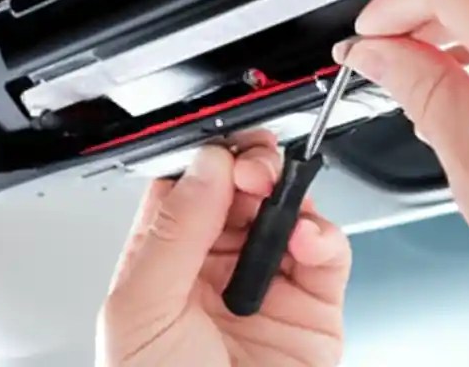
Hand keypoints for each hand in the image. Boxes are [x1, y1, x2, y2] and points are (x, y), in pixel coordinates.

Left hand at [98, 131, 350, 366]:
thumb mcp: (140, 314)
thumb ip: (172, 234)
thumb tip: (205, 167)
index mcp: (161, 269)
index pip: (185, 190)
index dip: (205, 162)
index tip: (221, 152)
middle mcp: (213, 274)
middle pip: (240, 192)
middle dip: (252, 169)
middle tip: (258, 168)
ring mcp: (266, 290)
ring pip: (287, 214)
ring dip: (290, 197)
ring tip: (283, 201)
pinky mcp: (313, 310)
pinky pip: (327, 254)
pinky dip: (325, 235)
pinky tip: (309, 239)